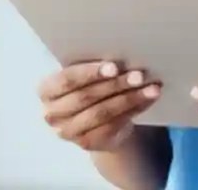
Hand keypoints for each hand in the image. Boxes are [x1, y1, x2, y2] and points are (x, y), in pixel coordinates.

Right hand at [38, 60, 161, 151]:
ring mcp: (68, 132)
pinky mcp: (87, 144)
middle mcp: (52, 114)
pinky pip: (113, 126)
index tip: (114, 66)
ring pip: (102, 113)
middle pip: (86, 97)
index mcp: (46, 90)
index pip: (67, 79)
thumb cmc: (88, 86)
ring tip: (150, 88)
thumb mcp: (83, 76)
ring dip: (129, 99)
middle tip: (139, 75)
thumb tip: (123, 53)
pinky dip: (134, 110)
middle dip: (115, 84)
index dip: (90, 72)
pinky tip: (148, 100)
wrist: (94, 121)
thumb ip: (92, 67)